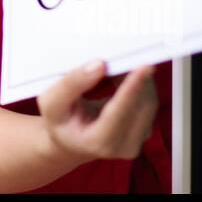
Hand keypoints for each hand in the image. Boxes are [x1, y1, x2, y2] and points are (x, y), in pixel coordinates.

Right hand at [37, 61, 157, 162]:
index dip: (132, 87)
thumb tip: (99, 65)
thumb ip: (71, 84)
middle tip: (121, 55)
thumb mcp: (52, 103)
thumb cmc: (61, 122)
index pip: (119, 112)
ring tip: (116, 66)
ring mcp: (137, 141)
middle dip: (136, 76)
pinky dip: (140, 85)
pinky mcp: (145, 131)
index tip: (143, 67)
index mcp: (98, 142)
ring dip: (138, 79)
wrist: (71, 141)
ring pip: (149, 102)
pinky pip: (149, 102)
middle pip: (142, 105)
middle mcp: (123, 147)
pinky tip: (123, 78)